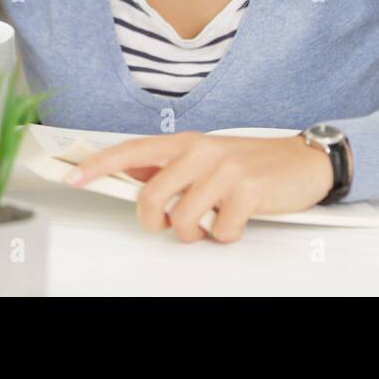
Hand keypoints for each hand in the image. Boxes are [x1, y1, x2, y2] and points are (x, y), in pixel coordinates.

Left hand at [64, 132, 332, 242]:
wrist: (304, 162)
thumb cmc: (253, 164)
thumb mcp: (207, 158)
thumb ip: (171, 168)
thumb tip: (134, 178)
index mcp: (187, 143)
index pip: (132, 151)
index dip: (100, 165)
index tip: (74, 176)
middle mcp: (201, 152)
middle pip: (151, 199)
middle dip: (157, 223)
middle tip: (174, 224)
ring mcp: (224, 169)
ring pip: (182, 221)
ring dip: (196, 233)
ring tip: (213, 221)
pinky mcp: (247, 190)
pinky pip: (219, 231)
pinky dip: (227, 235)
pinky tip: (239, 219)